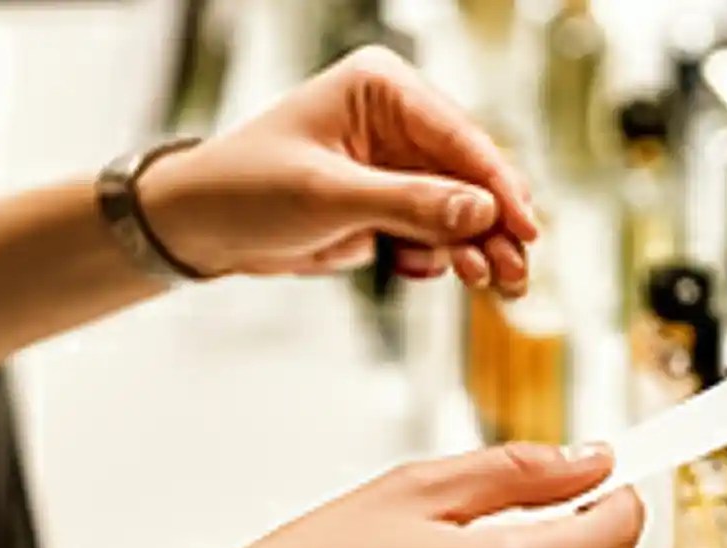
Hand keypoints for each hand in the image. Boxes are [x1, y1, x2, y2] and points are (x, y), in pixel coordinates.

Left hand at [139, 46, 537, 295]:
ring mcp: (394, 164)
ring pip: (458, 209)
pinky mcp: (387, 203)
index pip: (459, 136)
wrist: (199, 227)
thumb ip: (410, 203)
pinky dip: (436, 255)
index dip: (498, 185)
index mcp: (381, 87)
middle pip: (469, 176)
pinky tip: (422, 269)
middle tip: (513, 271)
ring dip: (472, 246)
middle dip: (492, 225)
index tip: (527, 227)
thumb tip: (482, 211)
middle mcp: (395, 120)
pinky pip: (433, 231)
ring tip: (484, 280)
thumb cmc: (244, 187)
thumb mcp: (329, 195)